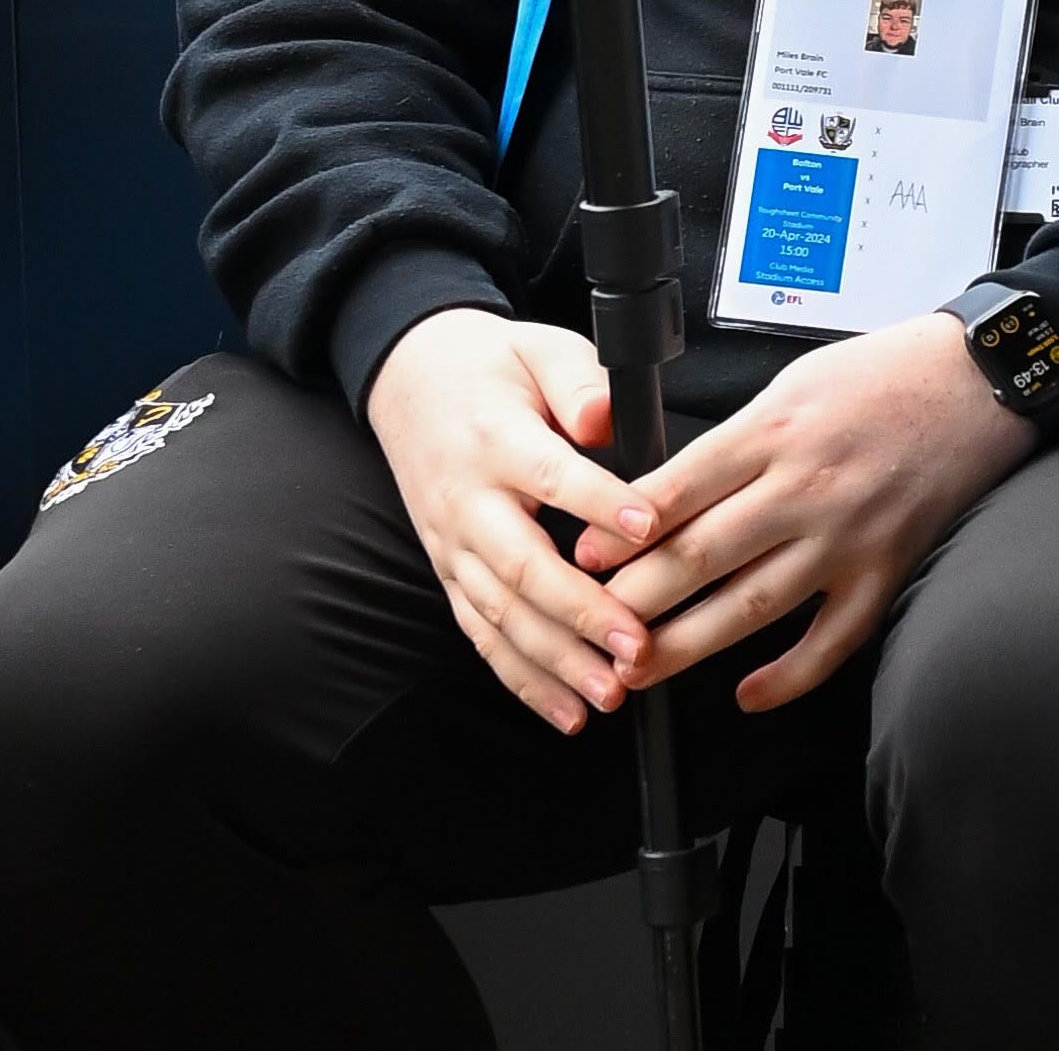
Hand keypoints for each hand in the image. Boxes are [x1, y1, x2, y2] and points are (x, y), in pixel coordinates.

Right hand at [367, 308, 657, 736]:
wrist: (409, 379)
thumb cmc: (490, 366)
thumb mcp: (539, 347)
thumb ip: (578, 380)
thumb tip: (605, 416)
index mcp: (498, 439)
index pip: (552, 475)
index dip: (599, 504)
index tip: (648, 529)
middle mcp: (469, 501)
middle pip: (523, 566)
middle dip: (581, 614)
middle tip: (636, 646)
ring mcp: (453, 544)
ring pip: (501, 615)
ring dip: (555, 662)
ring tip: (608, 693)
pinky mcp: (449, 573)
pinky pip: (482, 635)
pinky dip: (521, 678)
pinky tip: (565, 710)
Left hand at [573, 313, 1032, 714]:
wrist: (975, 381)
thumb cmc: (883, 374)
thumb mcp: (792, 382)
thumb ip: (735, 438)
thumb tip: (667, 490)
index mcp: (774, 430)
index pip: (679, 488)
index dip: (623, 528)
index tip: (585, 555)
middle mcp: (805, 487)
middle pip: (702, 554)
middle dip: (635, 597)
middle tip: (589, 623)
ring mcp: (847, 537)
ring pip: (752, 605)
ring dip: (688, 644)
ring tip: (638, 667)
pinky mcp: (885, 571)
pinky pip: (830, 639)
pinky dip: (787, 676)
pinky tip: (749, 693)